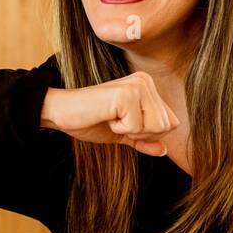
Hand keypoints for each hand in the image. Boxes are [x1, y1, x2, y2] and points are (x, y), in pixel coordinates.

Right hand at [41, 71, 178, 156]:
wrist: (61, 113)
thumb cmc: (90, 120)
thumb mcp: (122, 133)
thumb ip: (144, 140)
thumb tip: (164, 151)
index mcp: (147, 86)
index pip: (171, 122)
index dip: (149, 134)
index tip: (124, 124)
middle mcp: (145, 81)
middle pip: (166, 126)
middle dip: (140, 134)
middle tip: (115, 122)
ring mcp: (136, 86)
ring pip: (156, 127)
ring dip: (130, 131)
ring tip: (111, 118)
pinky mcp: (126, 94)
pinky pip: (137, 126)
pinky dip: (119, 129)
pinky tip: (106, 116)